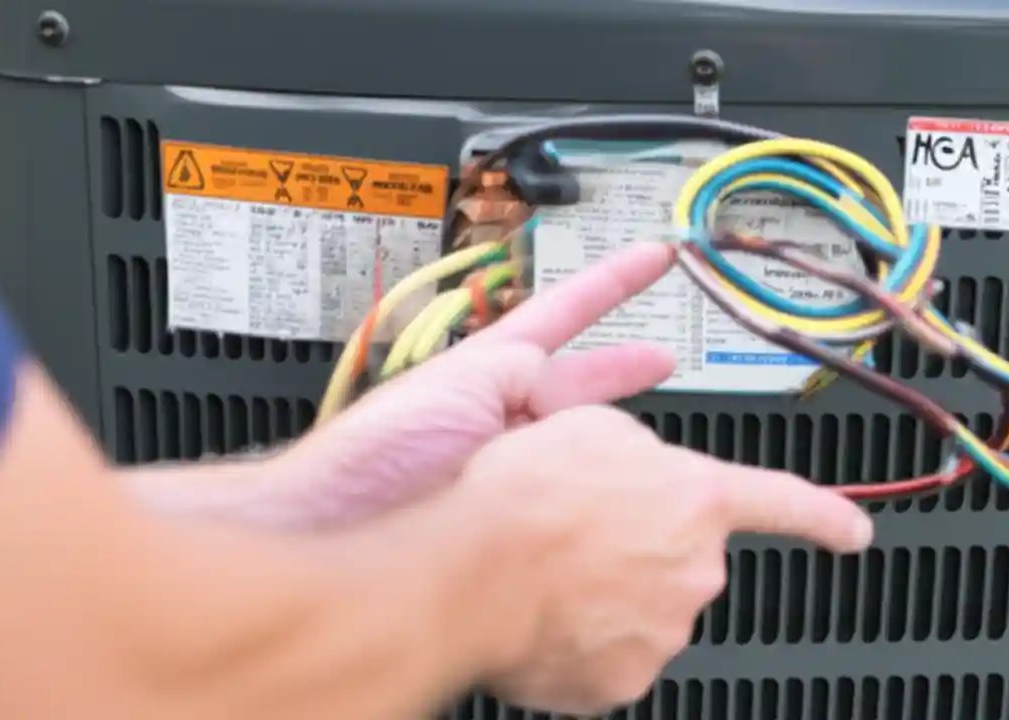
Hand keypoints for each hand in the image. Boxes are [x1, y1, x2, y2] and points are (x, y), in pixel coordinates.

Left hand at [195, 243, 678, 529]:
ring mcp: (512, 463)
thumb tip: (569, 386)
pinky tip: (627, 502)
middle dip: (624, 367)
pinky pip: (571, 497)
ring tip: (662, 445)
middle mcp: (504, 411)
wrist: (342, 530)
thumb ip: (523, 365)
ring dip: (622, 439)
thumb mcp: (463, 377)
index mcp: (489, 364)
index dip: (612, 281)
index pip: (563, 309)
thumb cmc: (377, 451)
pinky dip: (601, 493)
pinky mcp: (516, 512)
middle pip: (582, 380)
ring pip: (584, 443)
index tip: (653, 257)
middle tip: (666, 357)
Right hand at [434, 404, 873, 714]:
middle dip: (646, 553)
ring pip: (646, 612)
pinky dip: (585, 640)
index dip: (827, 518)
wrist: (465, 566)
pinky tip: (546, 614)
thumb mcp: (591, 426)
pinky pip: (613, 657)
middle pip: (685, 563)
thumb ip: (642, 451)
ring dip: (611, 596)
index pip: (786, 505)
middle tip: (583, 536)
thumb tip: (643, 472)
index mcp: (697, 498)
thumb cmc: (522, 491)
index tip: (856, 532)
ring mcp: (663, 631)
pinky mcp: (623, 680)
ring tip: (553, 573)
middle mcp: (695, 570)